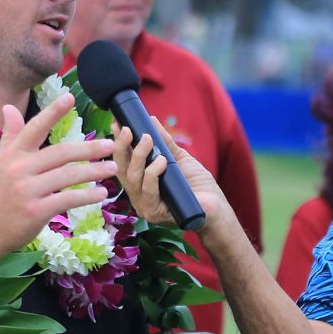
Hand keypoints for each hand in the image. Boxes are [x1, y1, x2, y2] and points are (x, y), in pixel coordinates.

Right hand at [0, 95, 116, 262]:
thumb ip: (10, 136)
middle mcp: (19, 168)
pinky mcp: (36, 210)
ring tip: (111, 169)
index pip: (35, 127)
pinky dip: (87, 196)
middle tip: (110, 145)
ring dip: (94, 171)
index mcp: (13, 154)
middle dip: (88, 148)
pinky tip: (101, 194)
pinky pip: (68, 199)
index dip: (53, 112)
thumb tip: (9, 107)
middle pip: (61, 152)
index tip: (70, 97)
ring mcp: (27, 190)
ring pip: (68, 175)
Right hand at [111, 118, 227, 231]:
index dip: (118, 144)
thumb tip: (151, 120)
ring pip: (132, 179)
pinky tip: (162, 162)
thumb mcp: (179, 157)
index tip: (117, 124)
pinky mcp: (154, 213)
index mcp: (140, 182)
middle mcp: (138, 195)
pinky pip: (147, 191)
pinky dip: (153, 174)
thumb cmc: (197, 184)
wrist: (216, 206)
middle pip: (121, 170)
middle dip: (122, 147)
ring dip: (139, 156)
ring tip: (149, 140)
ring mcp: (144, 206)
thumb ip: (164, 141)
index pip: (122, 162)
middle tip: (128, 129)